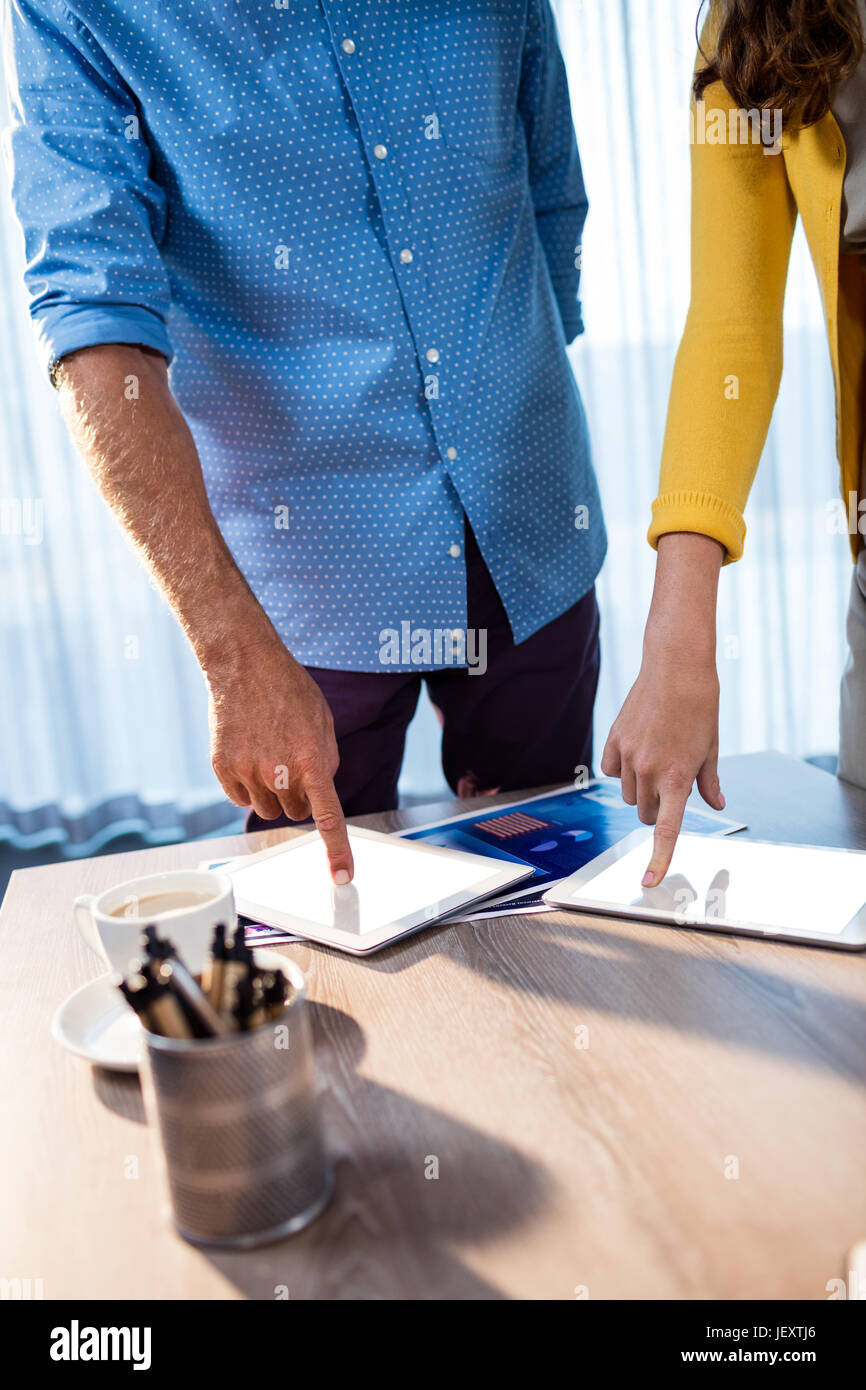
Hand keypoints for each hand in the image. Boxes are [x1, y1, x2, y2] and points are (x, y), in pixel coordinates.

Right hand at [206, 635, 352, 882]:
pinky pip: (239, 797)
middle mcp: (279, 772)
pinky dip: (246, 785)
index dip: (337, 850)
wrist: (244, 664)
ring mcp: (247, 771)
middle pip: (294, 812)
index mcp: (311, 760)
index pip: (327, 818)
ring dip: (271, 791)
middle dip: (298, 794)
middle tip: (291, 761)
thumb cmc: (290, 690)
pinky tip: (247, 753)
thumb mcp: (322, 722)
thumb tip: (320, 793)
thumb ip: (326, 760)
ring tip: (268, 752)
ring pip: (267, 808)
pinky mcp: (222, 768)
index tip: (341, 877)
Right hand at [601, 650, 723, 887]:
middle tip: (673, 784)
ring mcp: (628, 756)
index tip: (649, 880)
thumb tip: (715, 804)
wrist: (676, 667)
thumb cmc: (701, 706)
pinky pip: (612, 772)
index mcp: (678, 777)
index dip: (659, 858)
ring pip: (629, 794)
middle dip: (659, 808)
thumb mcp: (711, 747)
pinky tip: (637, 749)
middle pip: (647, 813)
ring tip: (658, 758)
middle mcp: (649, 771)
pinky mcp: (613, 741)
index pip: (667, 830)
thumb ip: (709, 782)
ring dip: (642, 789)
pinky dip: (623, 770)